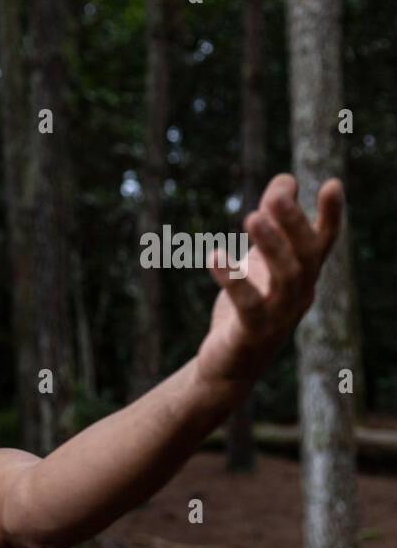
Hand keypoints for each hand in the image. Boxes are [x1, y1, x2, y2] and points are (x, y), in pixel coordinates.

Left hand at [197, 173, 344, 386]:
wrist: (227, 367)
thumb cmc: (246, 309)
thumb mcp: (260, 262)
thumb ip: (272, 223)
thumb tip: (285, 179)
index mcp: (302, 277)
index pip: (322, 242)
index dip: (330, 216)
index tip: (332, 184)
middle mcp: (298, 295)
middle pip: (305, 256)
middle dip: (294, 224)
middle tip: (275, 196)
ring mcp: (278, 317)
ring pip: (284, 278)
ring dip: (271, 245)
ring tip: (251, 216)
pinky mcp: (252, 333)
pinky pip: (247, 304)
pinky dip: (232, 279)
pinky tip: (215, 255)